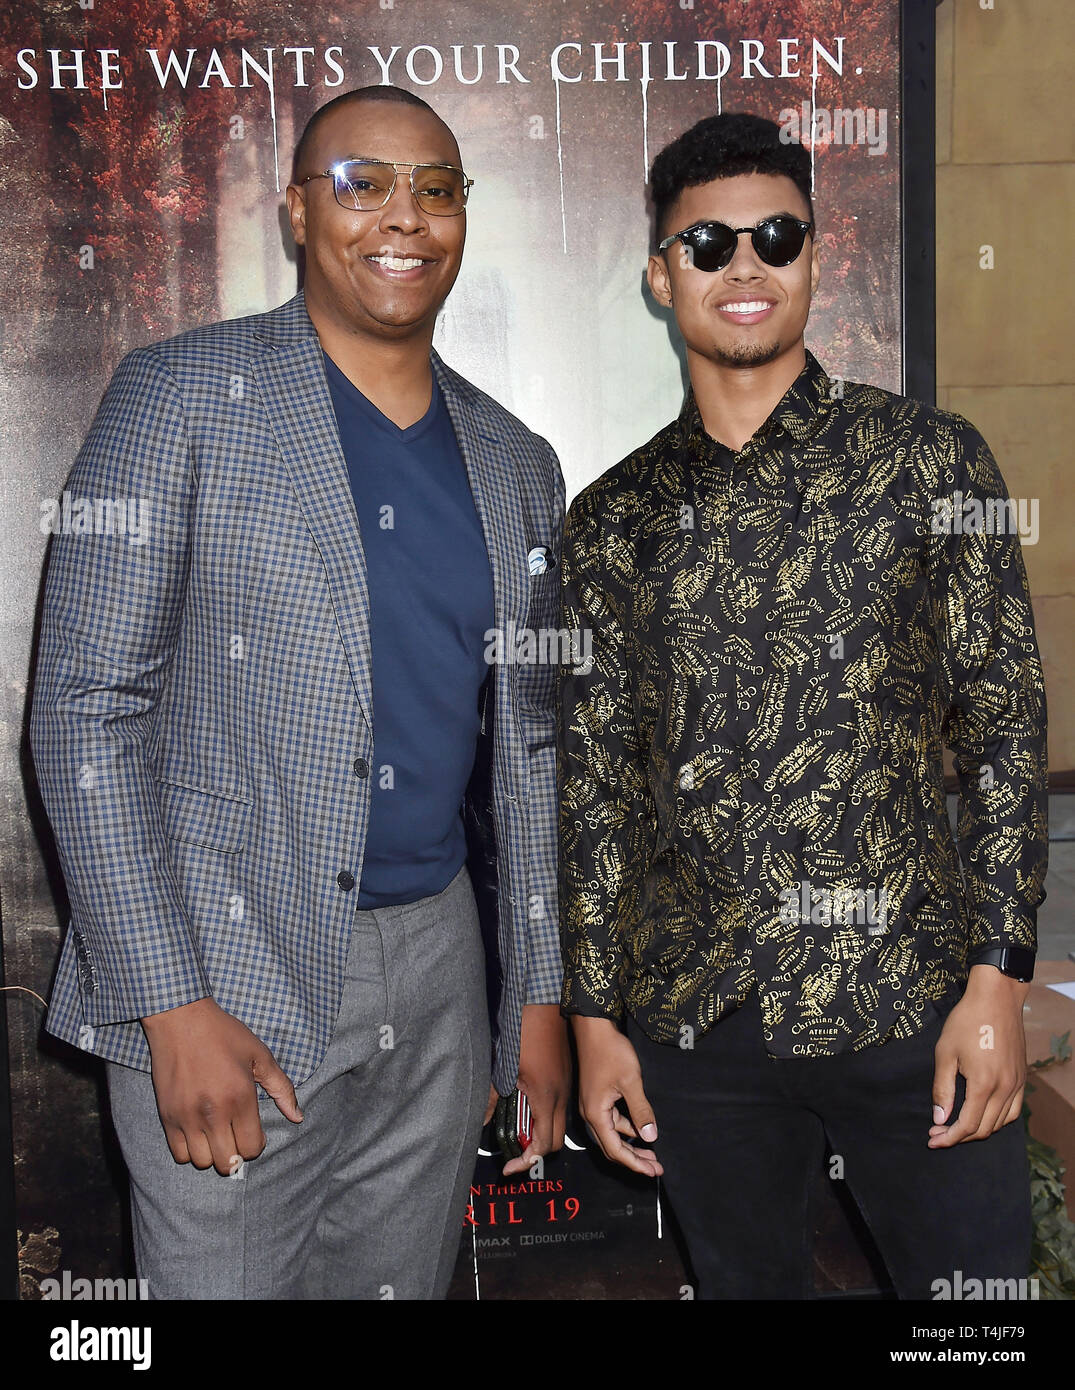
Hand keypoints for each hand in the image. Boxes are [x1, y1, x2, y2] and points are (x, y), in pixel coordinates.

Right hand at [141, 996, 302, 1173]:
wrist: (181, 1019)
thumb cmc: (224, 1034)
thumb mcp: (260, 1055)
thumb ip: (281, 1088)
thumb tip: (298, 1117)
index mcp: (240, 1097)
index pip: (252, 1148)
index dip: (257, 1144)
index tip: (253, 1132)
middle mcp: (213, 1113)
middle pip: (229, 1162)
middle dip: (237, 1154)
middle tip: (235, 1135)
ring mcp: (187, 1117)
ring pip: (203, 1162)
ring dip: (213, 1153)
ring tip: (216, 1134)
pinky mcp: (167, 1116)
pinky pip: (179, 1154)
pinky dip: (190, 1150)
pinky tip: (198, 1132)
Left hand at [502, 1003, 571, 1175]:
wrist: (543, 1002)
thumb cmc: (523, 1032)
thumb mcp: (503, 1067)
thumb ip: (490, 1098)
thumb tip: (479, 1122)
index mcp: (546, 1098)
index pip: (543, 1145)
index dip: (526, 1161)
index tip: (509, 1168)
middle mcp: (561, 1096)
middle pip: (555, 1140)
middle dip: (537, 1152)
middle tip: (515, 1152)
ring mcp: (565, 1085)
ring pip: (558, 1122)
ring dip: (541, 1133)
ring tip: (518, 1131)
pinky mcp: (564, 1075)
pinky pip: (559, 1106)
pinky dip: (545, 1116)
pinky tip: (527, 1106)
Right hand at [572, 1015, 662, 1176]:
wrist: (593, 1028)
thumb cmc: (611, 1052)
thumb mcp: (631, 1081)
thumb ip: (641, 1110)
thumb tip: (650, 1137)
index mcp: (595, 1114)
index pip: (615, 1149)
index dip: (634, 1163)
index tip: (653, 1171)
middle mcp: (589, 1114)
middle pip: (611, 1147)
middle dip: (634, 1159)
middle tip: (656, 1168)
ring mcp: (591, 1105)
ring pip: (612, 1134)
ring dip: (631, 1144)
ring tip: (652, 1152)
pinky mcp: (595, 1097)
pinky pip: (611, 1121)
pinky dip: (626, 1129)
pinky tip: (640, 1128)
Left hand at [928, 965, 1029, 1147]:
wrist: (996, 999)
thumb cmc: (967, 1021)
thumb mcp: (945, 1052)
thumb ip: (942, 1088)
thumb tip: (940, 1118)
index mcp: (983, 1084)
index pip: (967, 1125)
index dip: (949, 1137)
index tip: (932, 1140)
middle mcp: (1005, 1089)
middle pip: (984, 1128)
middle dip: (960, 1136)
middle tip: (938, 1132)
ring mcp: (1017, 1084)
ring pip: (1001, 1123)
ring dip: (979, 1129)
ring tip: (957, 1126)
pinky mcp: (1022, 1078)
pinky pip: (1014, 1110)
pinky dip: (998, 1119)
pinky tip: (982, 1115)